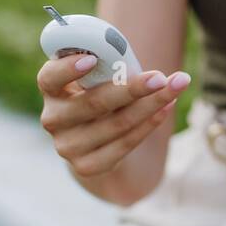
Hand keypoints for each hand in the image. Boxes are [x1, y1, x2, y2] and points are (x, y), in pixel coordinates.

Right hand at [37, 53, 190, 176]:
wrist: (96, 139)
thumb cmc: (99, 92)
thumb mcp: (97, 76)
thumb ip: (107, 66)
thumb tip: (136, 63)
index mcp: (51, 89)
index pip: (49, 78)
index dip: (68, 69)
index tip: (92, 59)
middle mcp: (53, 119)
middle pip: (94, 103)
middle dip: (132, 89)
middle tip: (160, 78)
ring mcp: (67, 147)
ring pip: (117, 124)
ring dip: (151, 105)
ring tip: (176, 87)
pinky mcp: (86, 167)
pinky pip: (125, 144)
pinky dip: (149, 124)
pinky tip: (166, 107)